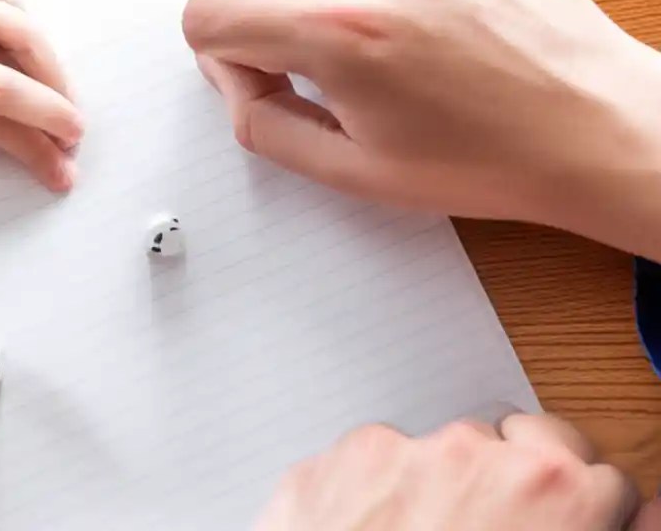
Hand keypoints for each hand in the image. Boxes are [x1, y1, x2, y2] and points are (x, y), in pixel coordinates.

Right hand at [182, 0, 660, 230]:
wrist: (593, 127)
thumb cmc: (486, 158)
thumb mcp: (352, 172)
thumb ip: (264, 124)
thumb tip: (231, 75)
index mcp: (344, 36)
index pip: (211, 9)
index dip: (216, 53)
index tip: (259, 76)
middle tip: (298, 43)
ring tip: (333, 1)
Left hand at [253, 414, 637, 530]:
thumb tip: (650, 515)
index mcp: (554, 491)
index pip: (596, 472)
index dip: (579, 509)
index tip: (560, 527)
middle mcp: (476, 454)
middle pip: (514, 446)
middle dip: (506, 484)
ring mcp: (400, 451)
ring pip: (436, 452)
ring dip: (436, 487)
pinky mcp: (338, 462)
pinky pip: (372, 466)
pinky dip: (375, 498)